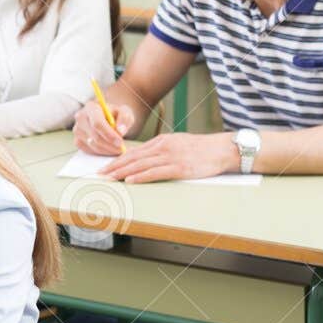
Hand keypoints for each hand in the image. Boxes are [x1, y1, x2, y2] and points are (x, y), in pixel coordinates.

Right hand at [73, 98, 136, 155]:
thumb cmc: (115, 114)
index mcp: (91, 107)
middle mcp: (80, 117)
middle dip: (110, 145)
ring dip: (107, 150)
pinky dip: (101, 152)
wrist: (106, 117)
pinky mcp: (77, 140)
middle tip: (122, 148)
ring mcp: (77, 130)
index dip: (109, 134)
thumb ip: (125, 118)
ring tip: (118, 148)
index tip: (120, 142)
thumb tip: (120, 131)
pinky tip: (109, 148)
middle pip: (95, 136)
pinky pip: (89, 150)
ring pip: (92, 145)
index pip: (97, 123)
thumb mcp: (124, 112)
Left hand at [96, 133, 237, 183]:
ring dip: (122, 172)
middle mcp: (163, 147)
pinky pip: (156, 172)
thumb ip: (161, 150)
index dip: (118, 160)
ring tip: (109, 178)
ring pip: (141, 165)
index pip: (134, 152)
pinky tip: (130, 181)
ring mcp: (171, 157)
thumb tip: (144, 159)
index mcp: (162, 141)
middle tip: (100, 174)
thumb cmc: (201, 149)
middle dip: (115, 166)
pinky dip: (141, 176)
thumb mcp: (177, 144)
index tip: (106, 167)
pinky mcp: (180, 168)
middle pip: (133, 158)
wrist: (223, 149)